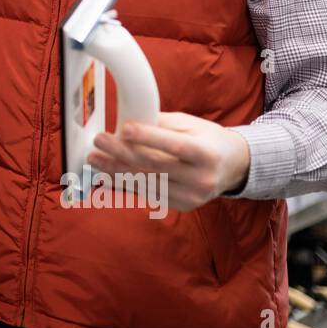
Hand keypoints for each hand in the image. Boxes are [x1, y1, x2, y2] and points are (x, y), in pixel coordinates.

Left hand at [85, 112, 250, 211]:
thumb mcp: (190, 124)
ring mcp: (192, 196)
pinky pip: (148, 193)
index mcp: (207, 154)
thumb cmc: (206, 139)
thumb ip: (161, 123)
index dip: (148, 138)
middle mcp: (202, 179)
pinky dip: (125, 184)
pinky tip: (107, 175)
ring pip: (147, 183)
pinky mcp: (182, 206)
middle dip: (122, 153)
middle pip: (155, 166)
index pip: (174, 146)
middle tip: (99, 142)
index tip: (123, 129)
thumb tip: (127, 122)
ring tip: (95, 159)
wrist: (231, 167)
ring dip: (116, 171)